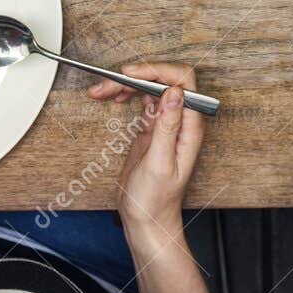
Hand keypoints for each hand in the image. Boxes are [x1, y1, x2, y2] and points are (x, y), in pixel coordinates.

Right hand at [88, 62, 203, 244]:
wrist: (147, 220)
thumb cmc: (156, 201)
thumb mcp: (159, 164)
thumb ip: (168, 127)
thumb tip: (175, 93)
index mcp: (189, 126)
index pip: (183, 82)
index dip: (159, 71)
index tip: (133, 74)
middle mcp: (181, 121)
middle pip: (164, 80)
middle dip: (137, 75)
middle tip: (110, 83)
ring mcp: (166, 123)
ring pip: (150, 88)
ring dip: (126, 84)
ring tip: (102, 90)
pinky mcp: (152, 128)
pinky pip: (141, 100)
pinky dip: (125, 95)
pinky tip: (112, 97)